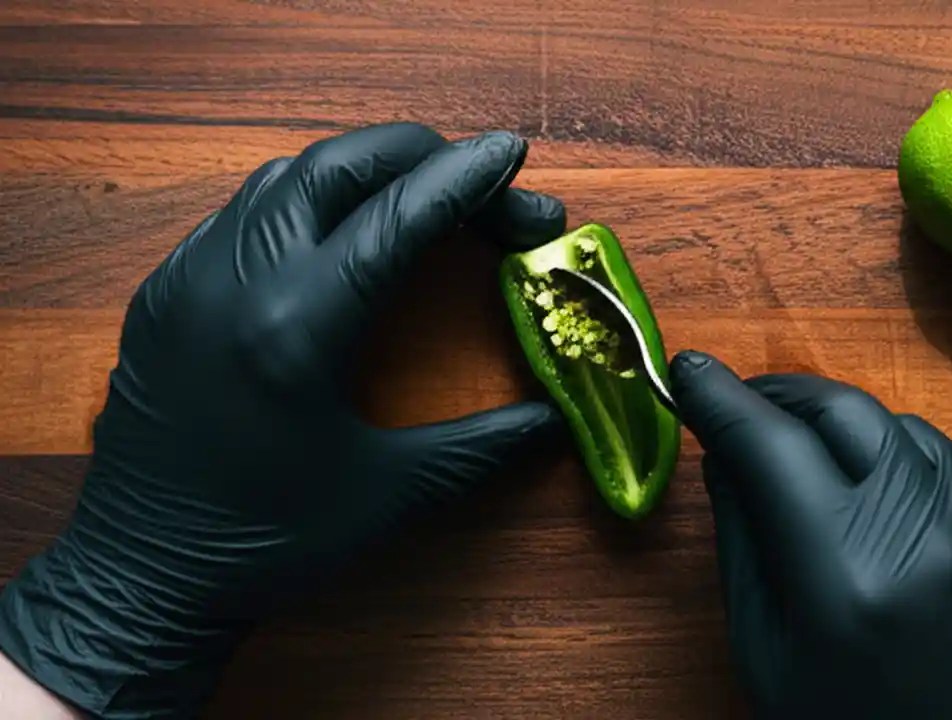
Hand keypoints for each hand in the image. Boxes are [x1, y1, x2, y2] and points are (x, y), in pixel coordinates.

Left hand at [0, 124, 565, 718]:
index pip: (396, 216)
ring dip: (360, 171)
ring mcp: (187, 279)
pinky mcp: (163, 293)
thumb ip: (481, 447)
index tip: (513, 152)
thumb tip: (556, 419)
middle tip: (479, 175)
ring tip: (423, 195)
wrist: (142, 579)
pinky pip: (240, 213)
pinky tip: (341, 231)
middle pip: (336, 168)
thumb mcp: (388, 495)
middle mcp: (233, 280)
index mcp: (295, 326)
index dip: (464, 180)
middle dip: (416, 155)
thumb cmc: (268, 542)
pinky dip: (304, 200)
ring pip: (282, 179)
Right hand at [669, 352, 951, 717]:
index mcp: (847, 575)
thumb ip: (743, 545)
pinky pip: (946, 465)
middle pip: (842, 410)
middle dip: (781, 395)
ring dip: (841, 427)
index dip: (721, 399)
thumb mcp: (768, 656)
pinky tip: (872, 499)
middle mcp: (925, 533)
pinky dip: (897, 462)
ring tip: (806, 459)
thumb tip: (724, 455)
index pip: (771, 445)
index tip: (690, 370)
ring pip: (898, 428)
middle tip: (741, 408)